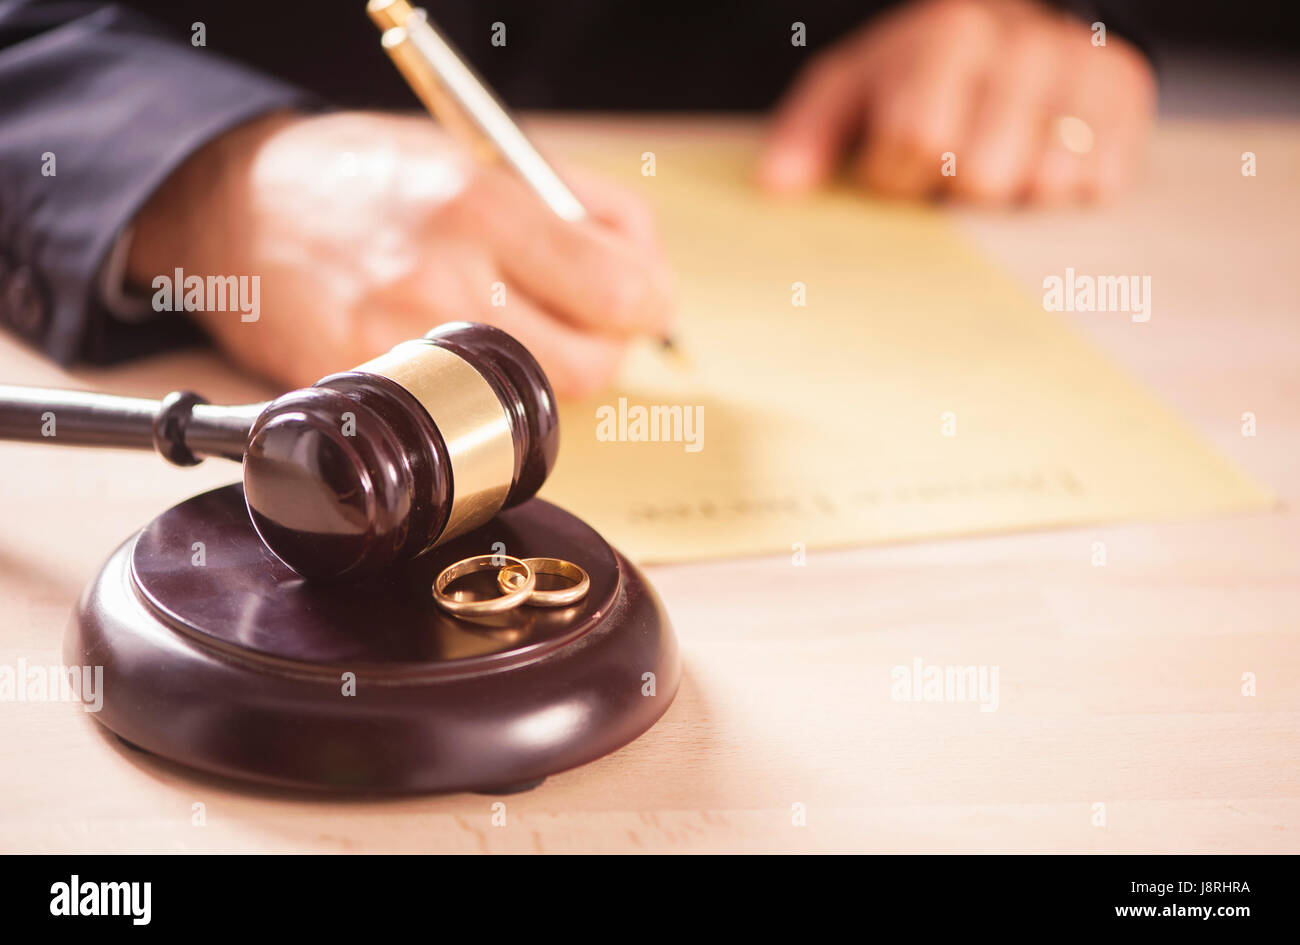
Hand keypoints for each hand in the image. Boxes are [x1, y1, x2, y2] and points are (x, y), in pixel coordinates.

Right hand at [128, 111, 673, 396]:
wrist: (238, 208)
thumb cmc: (369, 176)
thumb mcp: (482, 156)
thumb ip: (581, 206)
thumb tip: (648, 275)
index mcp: (480, 208)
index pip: (620, 291)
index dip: (650, 301)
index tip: (645, 298)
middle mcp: (441, 282)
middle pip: (589, 367)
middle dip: (604, 345)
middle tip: (585, 317)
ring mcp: (400, 349)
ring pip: (534, 402)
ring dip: (549, 372)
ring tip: (519, 326)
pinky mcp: (370, 396)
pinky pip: (467, 415)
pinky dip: (482, 393)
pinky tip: (460, 352)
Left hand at [758, 0, 1155, 203]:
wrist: (1014, 26)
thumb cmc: (920, 74)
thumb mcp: (853, 88)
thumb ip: (808, 133)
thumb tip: (775, 187)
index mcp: (950, 31)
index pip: (918, 139)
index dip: (898, 174)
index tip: (897, 163)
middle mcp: (1024, 41)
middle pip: (984, 173)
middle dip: (955, 188)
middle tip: (953, 163)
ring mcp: (1084, 67)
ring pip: (1044, 184)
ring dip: (1011, 193)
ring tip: (998, 156)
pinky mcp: (1130, 97)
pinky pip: (1097, 184)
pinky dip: (1065, 188)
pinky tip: (1043, 156)